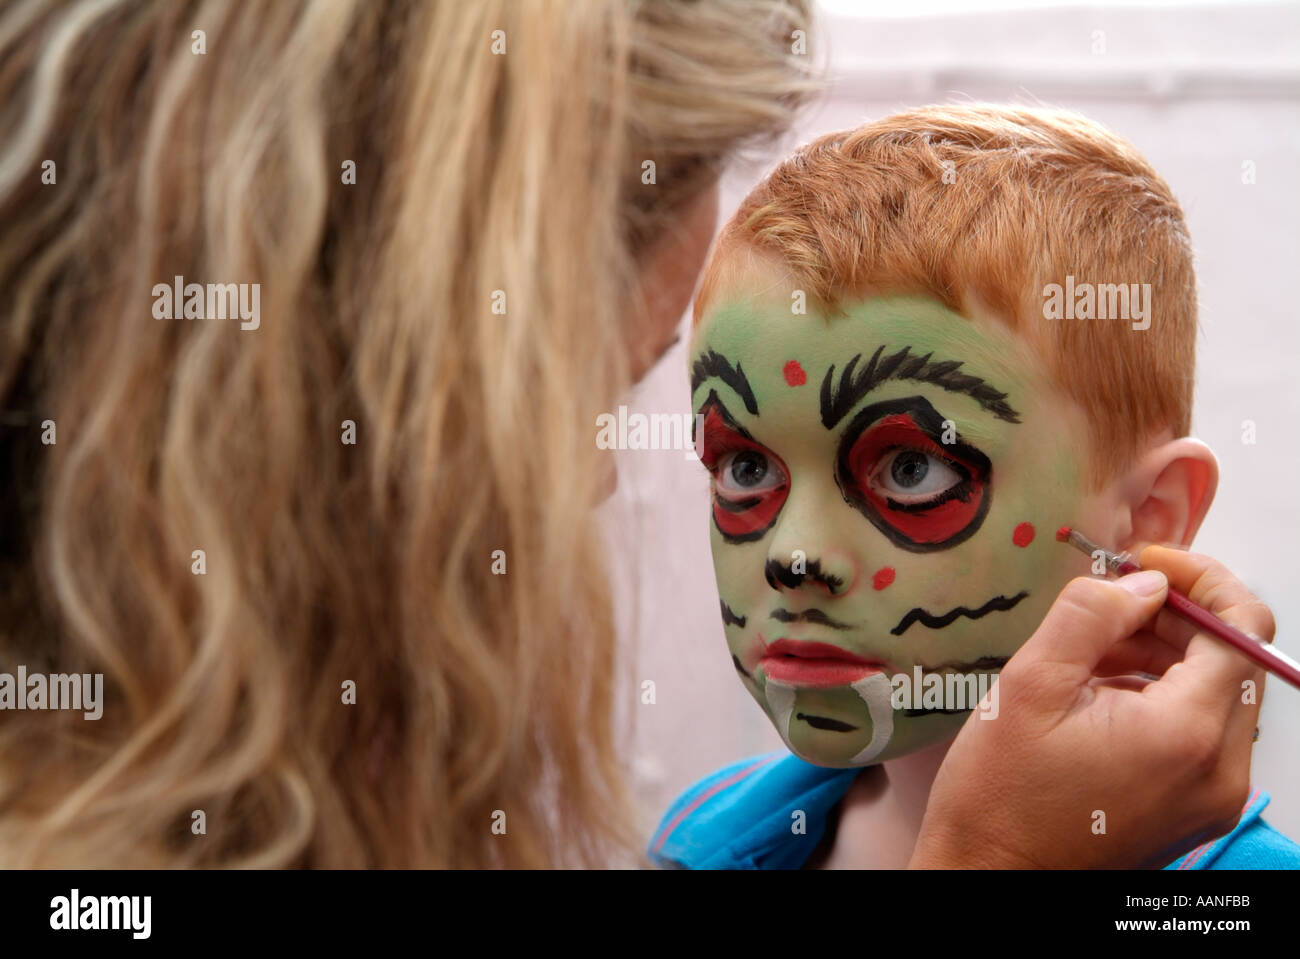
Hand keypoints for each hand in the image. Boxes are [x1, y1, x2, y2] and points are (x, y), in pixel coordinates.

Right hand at [909, 545, 1271, 867]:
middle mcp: (1220, 769)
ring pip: (1219, 693)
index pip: (1242, 629)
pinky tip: (1102, 691)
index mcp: (1186, 733)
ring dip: (1169, 654)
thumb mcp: (1030, 685)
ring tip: (1095, 648)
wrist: (990, 877)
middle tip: (1113, 598)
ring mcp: (1213, 795)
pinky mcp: (1195, 808)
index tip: (1147, 562)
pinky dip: (1164, 696)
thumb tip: (1139, 581)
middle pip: (1235, 660)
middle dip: (1180, 615)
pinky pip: (1203, 732)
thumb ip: (1089, 616)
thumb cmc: (999, 793)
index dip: (1201, 579)